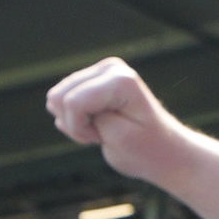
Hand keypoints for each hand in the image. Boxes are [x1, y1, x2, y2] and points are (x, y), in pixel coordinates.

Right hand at [46, 57, 197, 188]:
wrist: (162, 151)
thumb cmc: (145, 149)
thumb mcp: (117, 138)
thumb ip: (86, 114)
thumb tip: (56, 99)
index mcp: (121, 79)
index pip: (73, 102)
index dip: (80, 128)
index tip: (105, 137)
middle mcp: (109, 68)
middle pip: (58, 97)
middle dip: (75, 124)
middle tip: (103, 134)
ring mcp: (99, 71)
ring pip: (56, 98)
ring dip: (74, 122)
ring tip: (102, 129)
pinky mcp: (90, 81)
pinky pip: (60, 100)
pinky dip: (74, 119)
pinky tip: (97, 124)